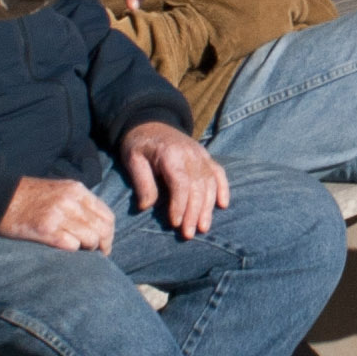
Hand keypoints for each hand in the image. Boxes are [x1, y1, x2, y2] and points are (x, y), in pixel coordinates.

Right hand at [0, 175, 116, 251]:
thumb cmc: (29, 196)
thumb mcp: (60, 190)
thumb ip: (79, 203)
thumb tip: (98, 226)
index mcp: (76, 190)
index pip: (107, 215)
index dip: (110, 234)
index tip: (104, 244)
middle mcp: (70, 200)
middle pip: (102, 229)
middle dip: (103, 245)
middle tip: (97, 254)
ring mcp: (58, 215)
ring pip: (90, 239)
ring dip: (88, 250)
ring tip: (79, 252)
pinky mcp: (45, 229)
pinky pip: (71, 245)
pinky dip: (72, 251)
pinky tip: (64, 249)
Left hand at [119, 121, 227, 237]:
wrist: (150, 122)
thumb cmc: (139, 144)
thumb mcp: (132, 159)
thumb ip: (142, 182)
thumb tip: (147, 207)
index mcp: (170, 154)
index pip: (180, 182)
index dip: (180, 204)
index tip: (175, 223)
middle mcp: (190, 154)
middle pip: (197, 186)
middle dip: (194, 212)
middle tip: (189, 233)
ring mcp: (200, 154)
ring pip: (210, 183)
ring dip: (208, 207)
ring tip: (203, 228)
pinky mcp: (205, 156)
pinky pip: (219, 173)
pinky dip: (223, 189)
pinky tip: (223, 205)